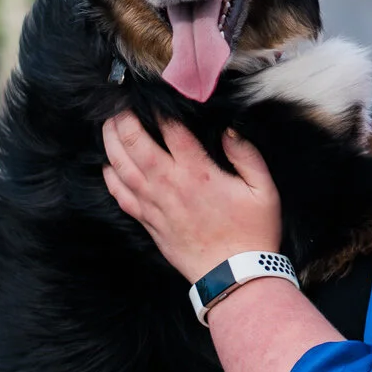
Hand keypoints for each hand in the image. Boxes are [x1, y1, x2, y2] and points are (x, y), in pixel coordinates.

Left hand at [101, 114, 281, 280]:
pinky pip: (122, 196)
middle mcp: (170, 185)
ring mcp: (156, 205)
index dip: (159, 109)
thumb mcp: (263, 189)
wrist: (236, 278)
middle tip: (119, 103)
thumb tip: (229, 130)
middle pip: (136, 145)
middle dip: (124, 120)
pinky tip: (107, 165)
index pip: (171, 130)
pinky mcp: (150, 223)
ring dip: (111, 143)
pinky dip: (110, 178)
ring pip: (122, 168)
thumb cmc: (253, 232)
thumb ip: (247, 155)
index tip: (153, 94)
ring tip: (108, 124)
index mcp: (198, 172)